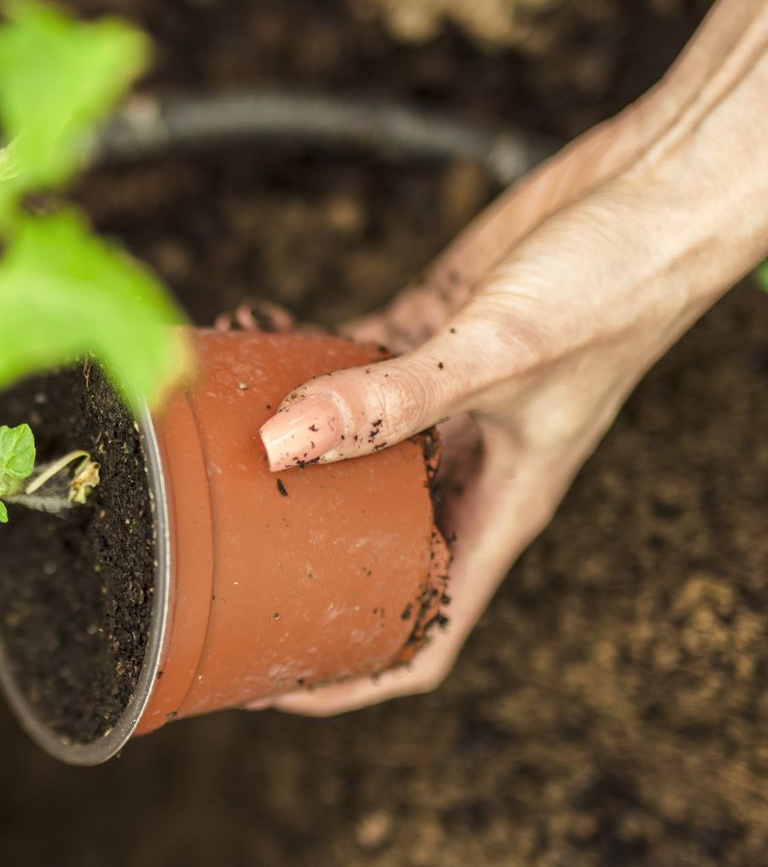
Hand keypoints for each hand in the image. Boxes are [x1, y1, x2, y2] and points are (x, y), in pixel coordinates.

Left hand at [254, 0, 767, 714]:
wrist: (662, 183)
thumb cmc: (622, 282)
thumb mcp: (500, 354)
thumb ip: (390, 399)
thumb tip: (280, 439)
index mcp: (501, 508)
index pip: (427, 633)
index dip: (351, 677)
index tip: (271, 684)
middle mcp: (466, 468)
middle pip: (367, 550)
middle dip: (288, 559)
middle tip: (205, 555)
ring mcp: (441, 404)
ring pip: (342, 453)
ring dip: (277, 440)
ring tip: (210, 423)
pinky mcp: (423, 335)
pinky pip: (344, 366)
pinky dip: (296, 357)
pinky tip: (254, 331)